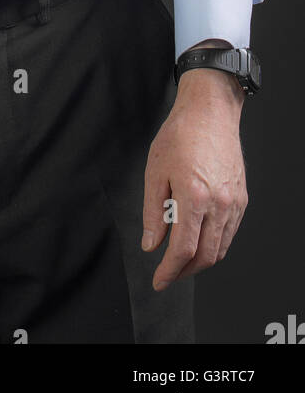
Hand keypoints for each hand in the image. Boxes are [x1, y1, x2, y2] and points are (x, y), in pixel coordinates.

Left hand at [142, 53, 246, 290]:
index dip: (169, 270)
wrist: (210, 112)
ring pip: (220, 248)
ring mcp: (234, 203)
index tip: (158, 280)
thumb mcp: (155, 171)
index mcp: (194, 197)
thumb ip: (153, 213)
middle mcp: (219, 204)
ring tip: (180, 261)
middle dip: (184, 272)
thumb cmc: (180, 135)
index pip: (183, 249)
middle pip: (205, 256)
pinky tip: (199, 241)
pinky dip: (214, 245)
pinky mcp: (241, 199)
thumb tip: (152, 244)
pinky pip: (229, 233)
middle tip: (168, 274)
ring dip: (200, 262)